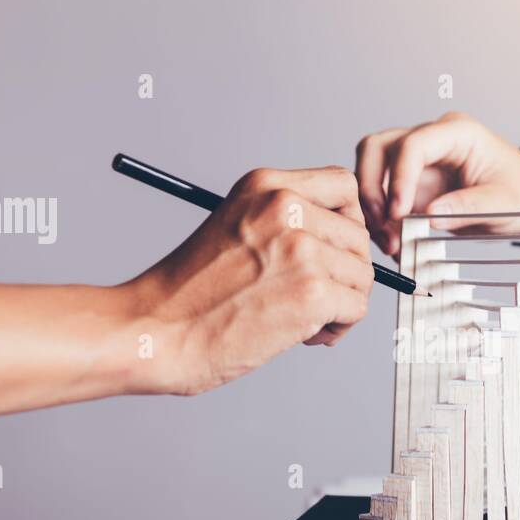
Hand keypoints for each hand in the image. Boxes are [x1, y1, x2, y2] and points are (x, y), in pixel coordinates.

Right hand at [128, 166, 372, 394]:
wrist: (157, 332)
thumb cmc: (190, 294)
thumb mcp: (235, 226)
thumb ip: (285, 221)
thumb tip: (343, 240)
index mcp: (266, 186)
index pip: (344, 188)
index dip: (348, 224)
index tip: (332, 252)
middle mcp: (285, 208)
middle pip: (358, 237)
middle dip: (344, 272)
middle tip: (309, 297)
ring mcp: (301, 249)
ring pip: (362, 275)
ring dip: (342, 303)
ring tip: (303, 319)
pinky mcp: (312, 292)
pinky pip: (357, 309)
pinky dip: (338, 328)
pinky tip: (304, 334)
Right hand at [355, 112, 519, 257]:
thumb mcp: (505, 204)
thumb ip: (467, 208)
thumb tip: (428, 216)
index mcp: (457, 133)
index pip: (412, 145)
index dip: (398, 180)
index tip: (399, 215)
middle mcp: (431, 141)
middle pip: (377, 148)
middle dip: (371, 188)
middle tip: (382, 226)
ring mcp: (419, 163)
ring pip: (372, 172)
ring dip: (373, 208)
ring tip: (390, 243)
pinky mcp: (413, 186)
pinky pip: (384, 198)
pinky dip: (383, 222)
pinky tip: (396, 244)